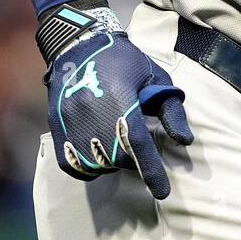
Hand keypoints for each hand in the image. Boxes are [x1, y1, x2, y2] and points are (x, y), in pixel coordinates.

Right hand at [44, 9, 193, 199]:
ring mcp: (69, 121)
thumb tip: (185, 141)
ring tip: (118, 146)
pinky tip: (99, 154)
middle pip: (117, 157)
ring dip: (111, 164)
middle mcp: (91, 112)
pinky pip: (71, 164)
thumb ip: (170, 110)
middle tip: (137, 146)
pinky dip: (87, 167)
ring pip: (95, 164)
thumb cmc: (124, 61)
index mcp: (119, 98)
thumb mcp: (155, 77)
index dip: (151, 171)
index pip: (137, 144)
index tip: (163, 193)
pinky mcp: (55, 127)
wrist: (80, 45)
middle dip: (132, 161)